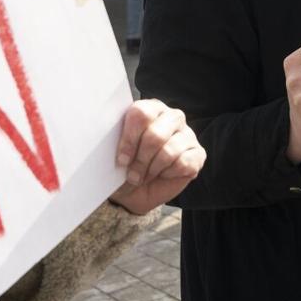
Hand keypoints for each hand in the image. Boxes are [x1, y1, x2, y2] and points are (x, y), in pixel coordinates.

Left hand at [109, 99, 205, 215]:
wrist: (135, 192)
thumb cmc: (124, 167)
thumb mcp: (113, 154)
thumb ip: (112, 142)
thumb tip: (102, 140)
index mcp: (149, 109)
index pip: (141, 114)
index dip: (129, 139)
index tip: (121, 160)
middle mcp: (171, 117)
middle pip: (155, 134)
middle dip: (141, 159)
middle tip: (132, 174)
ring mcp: (187, 134)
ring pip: (169, 151)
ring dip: (152, 170)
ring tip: (144, 176)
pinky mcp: (198, 153)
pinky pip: (183, 163)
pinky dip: (168, 174)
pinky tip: (163, 175)